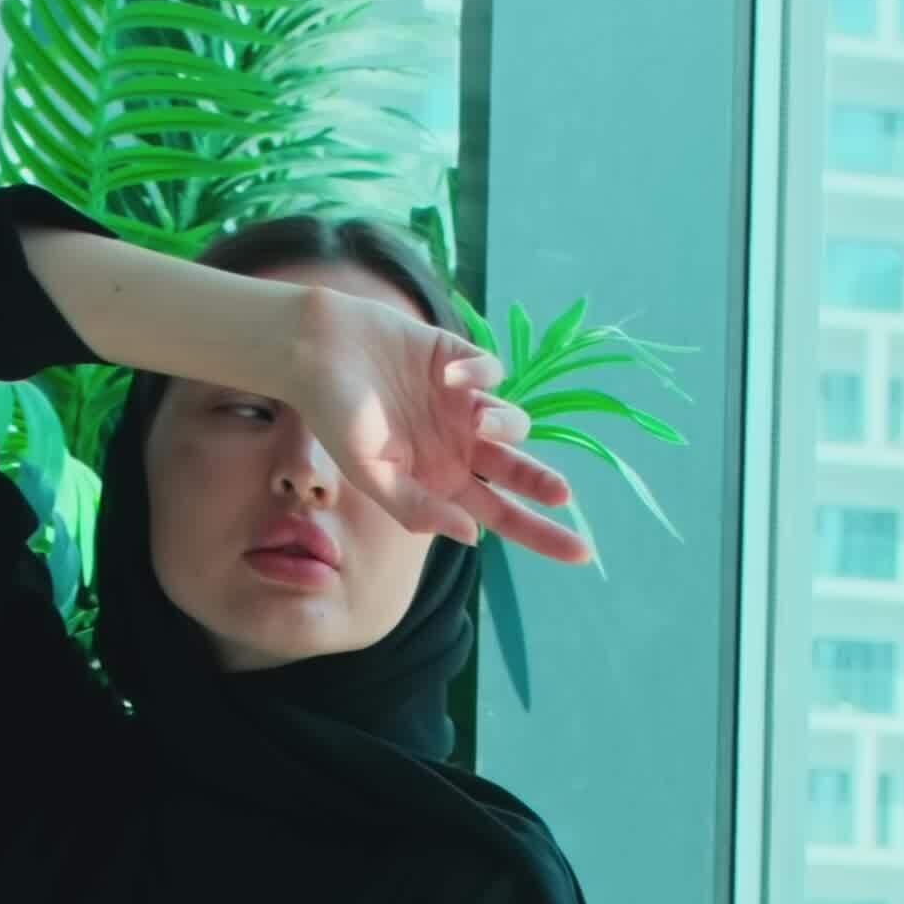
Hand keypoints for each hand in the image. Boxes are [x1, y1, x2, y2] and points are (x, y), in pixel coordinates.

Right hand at [286, 283, 593, 563]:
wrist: (320, 349)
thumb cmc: (337, 416)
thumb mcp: (372, 476)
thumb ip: (418, 510)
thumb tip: (474, 535)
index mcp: (441, 482)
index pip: (501, 516)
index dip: (542, 534)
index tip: (583, 554)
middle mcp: (458, 447)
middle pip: (518, 474)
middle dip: (543, 484)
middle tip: (562, 494)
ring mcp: (463, 404)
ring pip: (513, 423)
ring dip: (504, 424)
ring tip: (476, 419)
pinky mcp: (462, 360)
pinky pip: (494, 373)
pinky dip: (480, 375)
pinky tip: (449, 374)